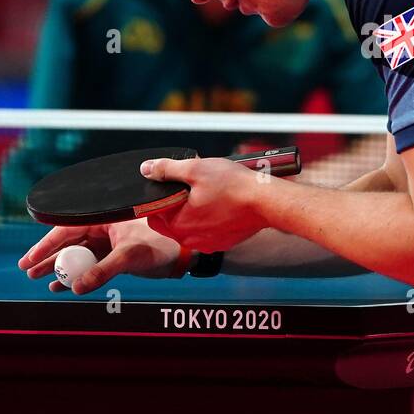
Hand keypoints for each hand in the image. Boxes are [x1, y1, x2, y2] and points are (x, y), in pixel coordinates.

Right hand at [17, 217, 181, 294]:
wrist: (182, 256)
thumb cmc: (159, 247)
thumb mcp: (128, 257)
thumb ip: (102, 271)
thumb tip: (77, 286)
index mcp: (104, 217)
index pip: (67, 229)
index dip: (45, 245)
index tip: (29, 260)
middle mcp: (102, 227)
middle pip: (68, 241)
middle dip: (47, 256)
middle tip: (27, 270)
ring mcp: (107, 241)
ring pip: (76, 254)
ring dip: (59, 267)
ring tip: (39, 279)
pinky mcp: (113, 255)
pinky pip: (88, 264)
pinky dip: (76, 275)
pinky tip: (62, 287)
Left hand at [141, 154, 268, 252]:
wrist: (266, 202)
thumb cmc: (234, 185)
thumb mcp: (195, 168)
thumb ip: (167, 169)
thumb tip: (147, 169)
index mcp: (176, 223)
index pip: (153, 212)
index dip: (162, 196)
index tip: (176, 185)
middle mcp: (188, 239)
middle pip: (170, 221)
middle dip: (176, 206)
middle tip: (194, 188)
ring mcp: (206, 244)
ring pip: (189, 228)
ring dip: (193, 214)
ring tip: (211, 196)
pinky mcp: (222, 244)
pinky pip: (207, 233)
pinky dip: (210, 222)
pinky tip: (222, 207)